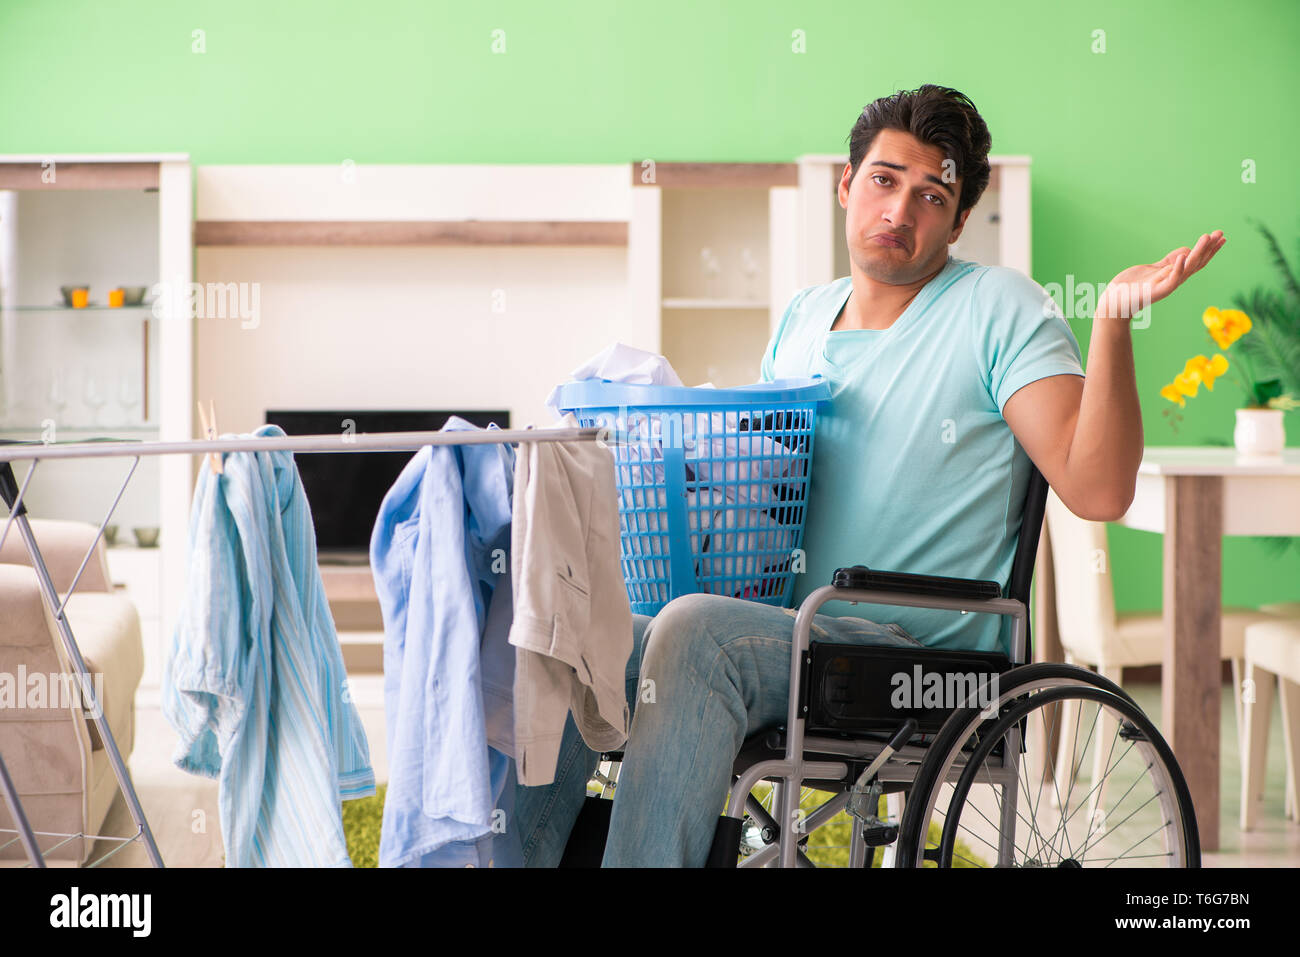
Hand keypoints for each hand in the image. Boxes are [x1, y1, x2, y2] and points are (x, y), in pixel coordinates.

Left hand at [1096, 230, 1225, 319]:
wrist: (1114, 302)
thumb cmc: (1133, 286)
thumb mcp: (1154, 269)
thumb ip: (1169, 261)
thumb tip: (1187, 251)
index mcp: (1173, 274)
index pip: (1196, 261)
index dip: (1209, 249)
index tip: (1221, 236)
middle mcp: (1173, 280)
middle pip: (1196, 263)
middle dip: (1209, 248)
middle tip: (1220, 233)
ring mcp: (1165, 286)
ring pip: (1187, 268)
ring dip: (1198, 252)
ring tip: (1206, 237)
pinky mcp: (1156, 291)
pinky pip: (1171, 280)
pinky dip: (1178, 268)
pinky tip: (1184, 256)